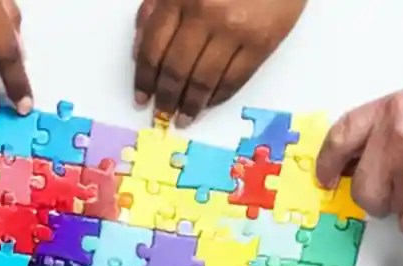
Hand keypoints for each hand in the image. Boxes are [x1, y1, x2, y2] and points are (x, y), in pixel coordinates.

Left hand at [134, 0, 306, 124]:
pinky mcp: (262, 41)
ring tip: (184, 118)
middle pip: (176, 69)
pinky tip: (209, 104)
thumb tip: (139, 48)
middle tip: (161, 114)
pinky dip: (219, 96)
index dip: (144, 78)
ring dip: (191, 104)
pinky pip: (235, 78)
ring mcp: (235, 29)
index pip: (152, 48)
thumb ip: (157, 6)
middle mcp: (204, 14)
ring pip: (204, 79)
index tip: (140, 97)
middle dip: (166, 97)